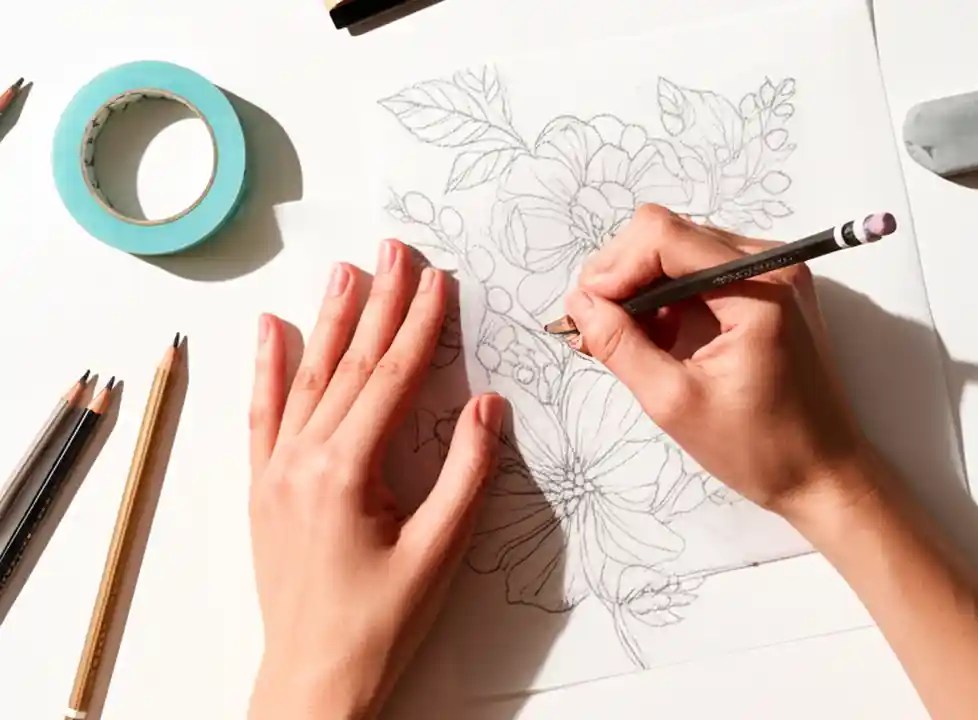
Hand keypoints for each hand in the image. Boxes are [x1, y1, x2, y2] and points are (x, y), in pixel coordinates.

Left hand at [248, 239, 503, 718]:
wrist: (314, 678)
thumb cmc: (380, 624)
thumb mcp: (439, 552)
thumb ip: (467, 473)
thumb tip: (489, 404)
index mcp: (347, 472)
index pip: (392, 378)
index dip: (419, 325)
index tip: (437, 279)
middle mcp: (302, 460)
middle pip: (349, 364)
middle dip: (378, 303)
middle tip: (396, 250)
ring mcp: (275, 471)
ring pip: (306, 378)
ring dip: (329, 320)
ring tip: (347, 271)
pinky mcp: (262, 487)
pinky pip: (263, 415)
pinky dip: (267, 368)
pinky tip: (271, 329)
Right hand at [563, 205, 870, 519]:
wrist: (824, 474)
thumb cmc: (761, 450)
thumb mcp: (675, 402)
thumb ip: (620, 345)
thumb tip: (579, 305)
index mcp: (757, 288)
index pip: (663, 235)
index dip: (614, 266)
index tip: (588, 312)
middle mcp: (771, 264)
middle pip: (669, 233)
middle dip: (623, 275)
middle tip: (596, 327)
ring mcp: (774, 272)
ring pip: (681, 249)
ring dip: (643, 287)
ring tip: (624, 339)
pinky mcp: (771, 289)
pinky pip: (702, 270)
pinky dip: (670, 296)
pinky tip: (656, 337)